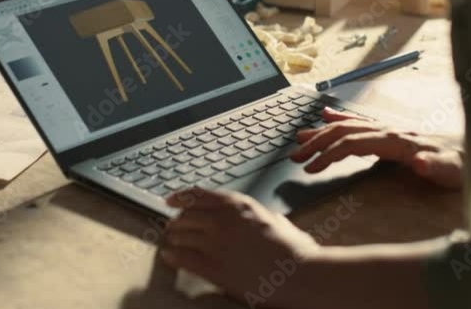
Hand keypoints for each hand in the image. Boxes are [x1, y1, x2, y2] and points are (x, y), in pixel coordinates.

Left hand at [163, 188, 319, 306]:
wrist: (300, 275)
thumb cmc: (295, 251)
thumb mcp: (278, 221)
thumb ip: (262, 216)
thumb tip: (266, 218)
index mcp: (238, 205)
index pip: (199, 195)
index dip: (180, 197)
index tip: (170, 200)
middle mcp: (223, 219)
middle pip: (186, 216)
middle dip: (177, 222)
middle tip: (173, 228)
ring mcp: (216, 243)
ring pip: (181, 235)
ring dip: (175, 239)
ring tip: (173, 243)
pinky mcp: (213, 266)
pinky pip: (182, 257)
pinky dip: (173, 256)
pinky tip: (169, 257)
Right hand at [290, 107, 464, 188]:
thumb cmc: (460, 166)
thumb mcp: (450, 171)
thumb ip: (433, 166)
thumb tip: (418, 162)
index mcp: (396, 139)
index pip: (352, 143)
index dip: (328, 154)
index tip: (310, 168)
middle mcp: (389, 130)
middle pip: (343, 131)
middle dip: (316, 142)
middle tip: (293, 156)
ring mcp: (389, 129)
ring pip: (347, 125)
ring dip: (321, 131)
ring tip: (299, 138)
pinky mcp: (391, 133)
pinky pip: (359, 122)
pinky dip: (339, 118)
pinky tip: (327, 115)